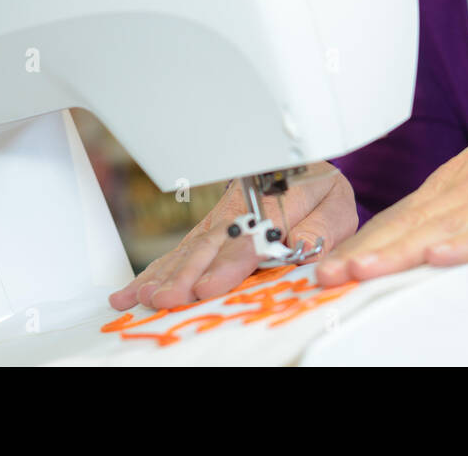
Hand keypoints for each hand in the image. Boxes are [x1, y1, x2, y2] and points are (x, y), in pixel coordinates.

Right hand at [108, 162, 358, 310]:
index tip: (207, 286)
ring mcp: (220, 217)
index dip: (228, 263)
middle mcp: (242, 207)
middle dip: (187, 273)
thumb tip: (300, 247)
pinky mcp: (207, 228)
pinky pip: (180, 248)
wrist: (303, 169)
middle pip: (213, 242)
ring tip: (142, 297)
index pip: (252, 235)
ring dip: (166, 273)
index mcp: (278, 199)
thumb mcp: (335, 206)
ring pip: (191, 246)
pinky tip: (132, 290)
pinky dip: (156, 269)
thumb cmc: (320, 194)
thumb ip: (320, 228)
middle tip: (166, 298)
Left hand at [315, 100, 467, 285]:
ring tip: (362, 271)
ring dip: (397, 252)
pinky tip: (440, 258)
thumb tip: (410, 241)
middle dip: (363, 253)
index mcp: (451, 186)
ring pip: (438, 230)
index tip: (326, 267)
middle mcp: (464, 191)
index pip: (395, 219)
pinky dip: (466, 245)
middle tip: (325, 274)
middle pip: (405, 226)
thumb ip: (446, 213)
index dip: (360, 244)